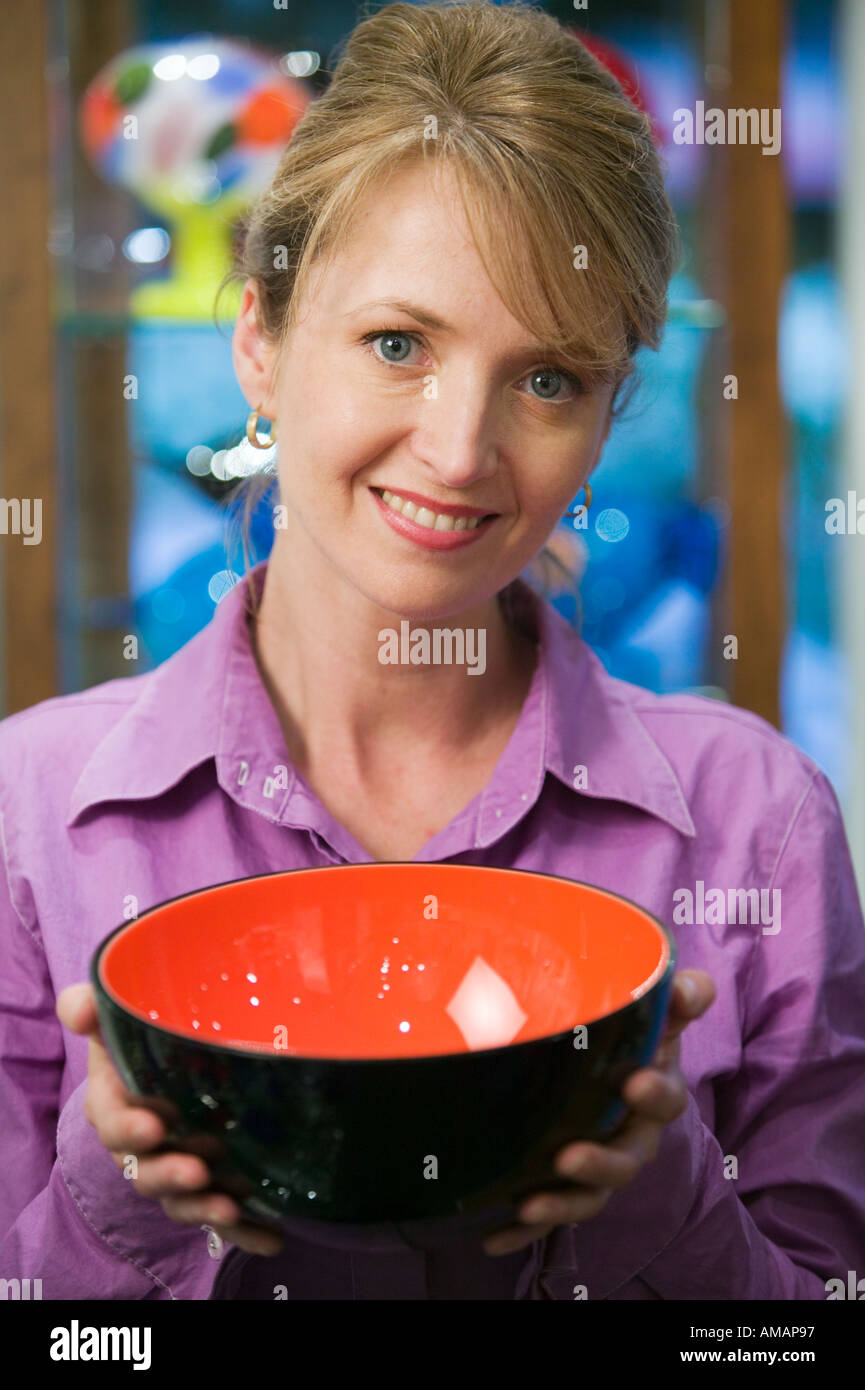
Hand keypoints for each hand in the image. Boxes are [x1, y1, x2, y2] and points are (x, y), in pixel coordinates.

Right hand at [56, 983, 283, 1256]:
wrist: (177, 1055)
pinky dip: (245, 1232)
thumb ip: (97, 1008)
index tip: (157, 1126)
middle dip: (169, 1174)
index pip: (114, 1123)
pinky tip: (271, 1237)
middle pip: (145, 1172)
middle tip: (199, 1170)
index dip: (131, 1129)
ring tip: (232, 1208)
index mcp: (117, 1105)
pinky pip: (223, 1215)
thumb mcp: (121, 1016)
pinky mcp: (210, 1186)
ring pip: (181, 1200)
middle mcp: (143, 1146)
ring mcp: (176, 1168)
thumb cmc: (144, 1037)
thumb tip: (80, 1007)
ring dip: (203, 1207)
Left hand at [482, 969, 715, 1255]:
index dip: (654, 1093)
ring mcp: (600, 1162)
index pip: (664, 1097)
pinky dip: (523, 1230)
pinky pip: (549, 1210)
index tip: (634, 1082)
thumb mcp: (654, 1012)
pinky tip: (493, 1236)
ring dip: (563, 1204)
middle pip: (626, 1160)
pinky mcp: (566, 1184)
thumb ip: (675, 998)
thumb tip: (691, 986)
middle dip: (601, 1163)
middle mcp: (632, 1135)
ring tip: (530, 1205)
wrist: (610, 1062)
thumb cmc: (632, 1033)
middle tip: (571, 1157)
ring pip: (591, 1194)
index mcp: (655, 1091)